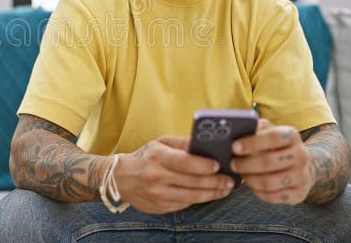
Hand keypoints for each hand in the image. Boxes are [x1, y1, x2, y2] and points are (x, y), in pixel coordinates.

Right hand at [113, 136, 235, 213]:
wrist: (120, 179)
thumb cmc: (146, 157)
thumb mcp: (160, 143)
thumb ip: (183, 143)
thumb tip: (206, 144)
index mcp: (157, 157)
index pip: (185, 162)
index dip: (203, 165)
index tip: (218, 165)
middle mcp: (157, 176)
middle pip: (192, 182)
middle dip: (215, 182)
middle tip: (230, 180)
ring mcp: (158, 194)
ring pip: (192, 196)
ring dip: (212, 193)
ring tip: (225, 189)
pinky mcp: (161, 207)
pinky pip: (185, 204)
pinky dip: (200, 199)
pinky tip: (210, 194)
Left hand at [230, 119, 315, 204]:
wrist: (302, 166)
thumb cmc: (277, 147)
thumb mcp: (270, 132)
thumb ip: (256, 129)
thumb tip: (237, 130)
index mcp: (292, 136)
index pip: (273, 137)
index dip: (252, 142)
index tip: (234, 147)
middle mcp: (300, 155)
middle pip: (269, 162)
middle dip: (246, 164)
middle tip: (233, 164)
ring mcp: (302, 176)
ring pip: (269, 182)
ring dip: (250, 179)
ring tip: (242, 175)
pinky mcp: (299, 194)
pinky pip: (274, 196)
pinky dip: (259, 192)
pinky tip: (253, 185)